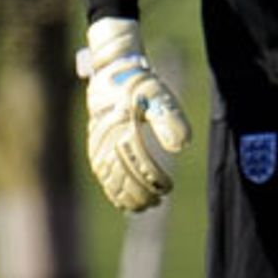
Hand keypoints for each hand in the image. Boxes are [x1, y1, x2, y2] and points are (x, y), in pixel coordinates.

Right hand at [79, 18, 190, 212]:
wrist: (112, 70)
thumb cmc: (140, 83)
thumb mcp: (159, 95)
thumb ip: (171, 120)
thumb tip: (182, 146)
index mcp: (124, 128)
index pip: (140, 164)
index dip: (154, 180)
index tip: (168, 188)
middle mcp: (108, 139)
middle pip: (124, 177)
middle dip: (141, 194)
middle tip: (158, 201)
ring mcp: (98, 144)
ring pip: (110, 179)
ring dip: (126, 196)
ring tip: (144, 206)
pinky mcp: (95, 145)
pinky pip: (101, 174)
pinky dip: (111, 190)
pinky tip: (122, 202)